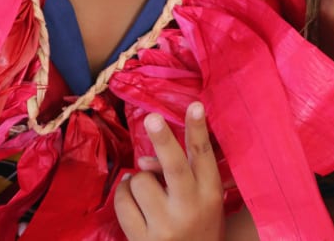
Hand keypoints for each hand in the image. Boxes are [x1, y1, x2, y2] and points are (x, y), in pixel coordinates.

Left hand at [115, 102, 224, 240]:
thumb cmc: (199, 227)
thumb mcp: (206, 202)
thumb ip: (186, 177)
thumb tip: (144, 159)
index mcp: (210, 194)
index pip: (204, 157)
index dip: (198, 129)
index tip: (196, 105)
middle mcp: (189, 208)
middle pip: (173, 167)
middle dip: (162, 140)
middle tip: (152, 118)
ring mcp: (165, 225)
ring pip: (141, 181)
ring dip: (139, 178)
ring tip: (146, 188)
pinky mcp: (142, 239)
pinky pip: (123, 202)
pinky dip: (123, 193)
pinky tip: (130, 196)